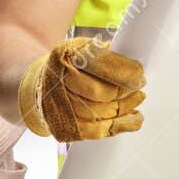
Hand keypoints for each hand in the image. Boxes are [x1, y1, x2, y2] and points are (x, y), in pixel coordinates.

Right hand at [19, 37, 145, 141]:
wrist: (38, 86)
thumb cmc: (66, 65)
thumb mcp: (79, 48)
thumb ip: (102, 53)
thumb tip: (133, 64)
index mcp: (63, 57)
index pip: (99, 65)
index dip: (123, 71)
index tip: (139, 73)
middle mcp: (59, 83)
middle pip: (100, 92)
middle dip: (125, 91)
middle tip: (140, 87)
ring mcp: (61, 108)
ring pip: (100, 112)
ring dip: (125, 108)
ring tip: (138, 100)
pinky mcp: (66, 127)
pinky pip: (97, 131)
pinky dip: (119, 125)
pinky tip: (134, 119)